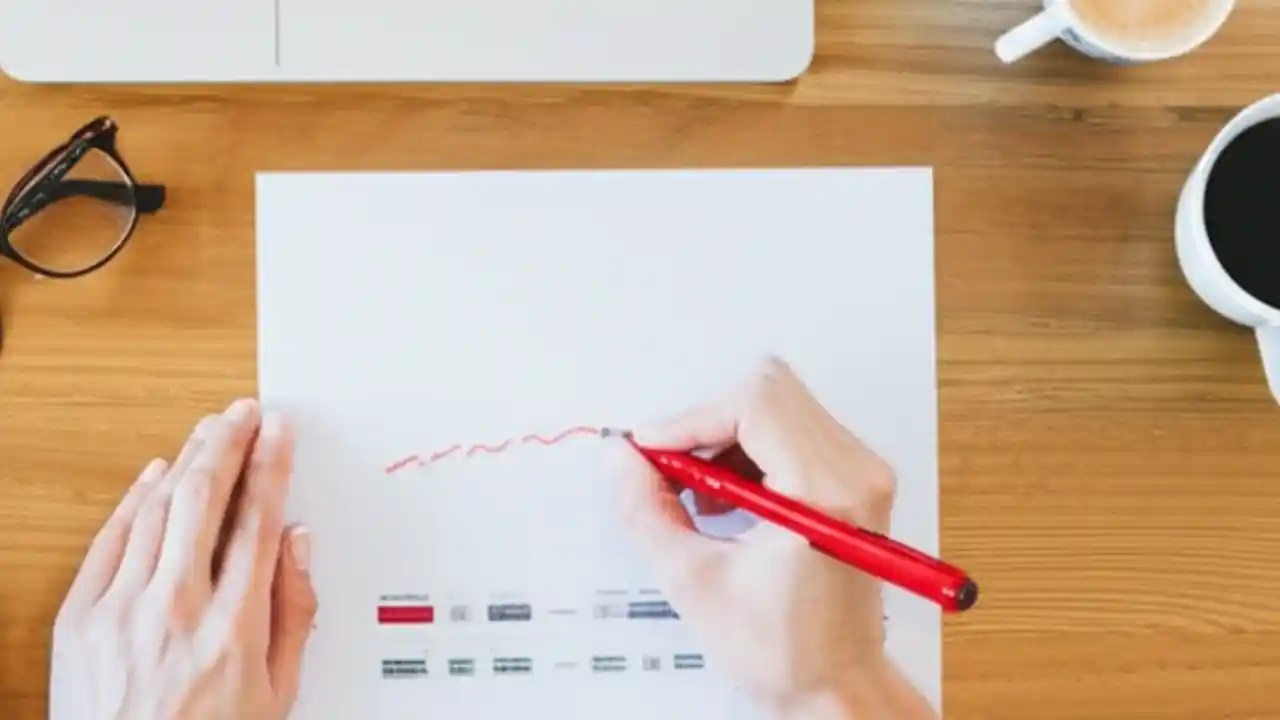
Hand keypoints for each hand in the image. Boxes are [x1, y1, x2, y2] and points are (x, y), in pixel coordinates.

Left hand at [50, 400, 316, 719]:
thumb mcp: (278, 692)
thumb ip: (294, 612)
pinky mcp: (80, 618)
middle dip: (227, 443)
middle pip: (204, 498)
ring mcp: (121, 611)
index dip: (270, 464)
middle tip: (242, 413)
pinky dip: (134, 499)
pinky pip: (110, 539)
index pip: (257, 520)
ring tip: (208, 431)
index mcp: (233, 628)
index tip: (279, 432)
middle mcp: (175, 609)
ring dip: (185, 460)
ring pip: (156, 508)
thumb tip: (298, 545)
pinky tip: (155, 475)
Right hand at [609, 359, 935, 719]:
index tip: (652, 449)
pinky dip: (749, 451)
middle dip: (706, 422)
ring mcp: (862, 472)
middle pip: (769, 391)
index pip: (755, 404)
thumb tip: (621, 459)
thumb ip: (647, 510)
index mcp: (823, 495)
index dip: (691, 418)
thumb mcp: (694, 582)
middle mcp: (856, 472)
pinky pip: (794, 429)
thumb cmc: (786, 652)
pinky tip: (728, 500)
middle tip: (672, 468)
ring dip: (726, 438)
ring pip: (779, 405)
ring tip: (700, 495)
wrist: (837, 685)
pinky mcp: (856, 479)